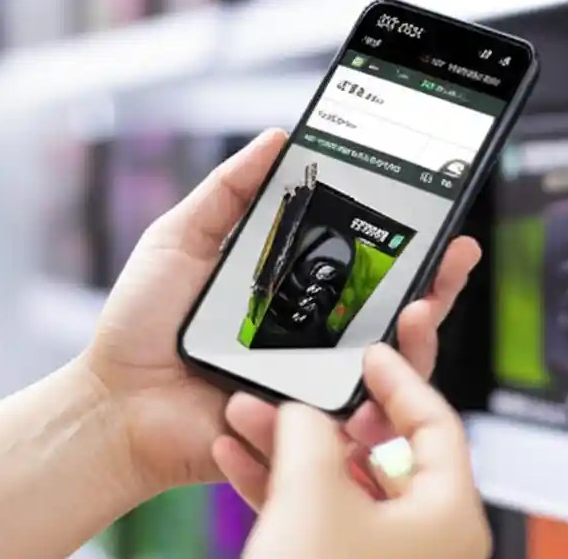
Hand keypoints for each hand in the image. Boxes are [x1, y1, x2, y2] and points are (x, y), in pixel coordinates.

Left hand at [82, 129, 481, 492]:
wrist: (112, 400)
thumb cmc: (142, 325)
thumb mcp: (182, 239)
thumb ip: (229, 191)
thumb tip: (278, 139)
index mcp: (298, 291)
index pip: (371, 266)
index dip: (412, 244)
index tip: (440, 216)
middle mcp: (319, 338)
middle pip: (400, 314)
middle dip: (440, 285)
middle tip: (456, 256)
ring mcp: (316, 384)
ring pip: (394, 369)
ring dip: (420, 340)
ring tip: (419, 311)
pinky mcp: (305, 428)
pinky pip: (354, 418)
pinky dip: (376, 399)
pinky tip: (377, 373)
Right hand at [243, 345, 490, 558]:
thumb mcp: (311, 495)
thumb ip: (310, 432)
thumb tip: (303, 411)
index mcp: (450, 516)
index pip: (437, 424)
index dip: (400, 379)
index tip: (371, 351)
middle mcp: (428, 541)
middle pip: (383, 454)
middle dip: (325, 419)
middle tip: (298, 390)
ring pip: (343, 488)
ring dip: (292, 452)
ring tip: (244, 417)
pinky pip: (321, 522)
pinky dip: (282, 491)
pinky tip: (236, 461)